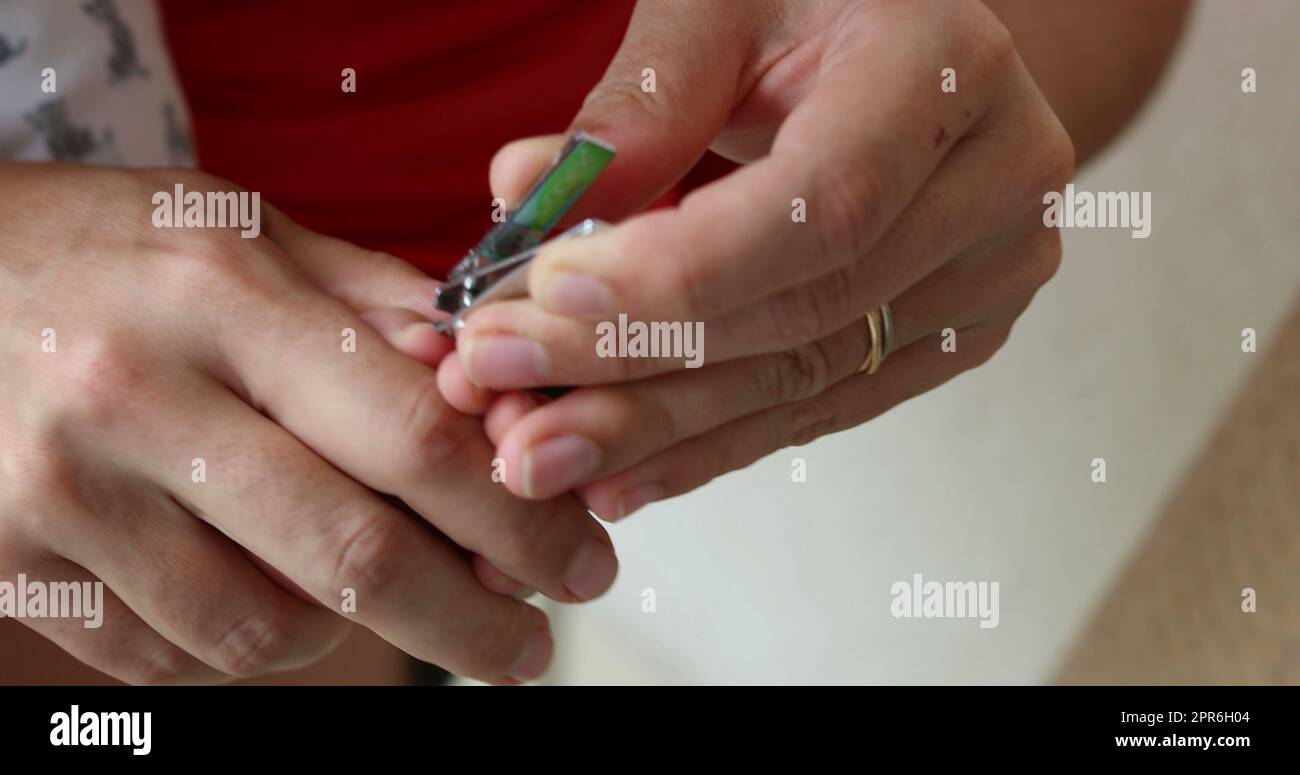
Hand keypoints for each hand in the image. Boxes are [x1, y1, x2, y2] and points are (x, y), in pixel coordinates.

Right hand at [0, 162, 615, 683]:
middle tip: (527, 642)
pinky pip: (173, 659)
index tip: (573, 559)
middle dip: (471, 621)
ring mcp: (64, 496)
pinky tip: (265, 589)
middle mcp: (137, 399)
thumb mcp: (244, 232)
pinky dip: (245, 643)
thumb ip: (376, 304)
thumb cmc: (106, 254)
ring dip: (357, 633)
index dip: (515, 517)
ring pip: (264, 633)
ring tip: (380, 593)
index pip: (409, 433)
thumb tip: (494, 382)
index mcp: (221, 297)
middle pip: (353, 556)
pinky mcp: (16, 572)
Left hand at [437, 0, 1073, 516]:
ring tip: (545, 456)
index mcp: (948, 67)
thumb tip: (527, 197)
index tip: (547, 295)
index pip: (821, 205)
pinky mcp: (956, 331)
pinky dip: (717, 443)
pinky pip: (827, 404)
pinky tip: (627, 472)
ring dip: (662, 431)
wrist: (917, 52)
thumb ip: (642, 102)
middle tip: (506, 399)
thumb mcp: (720, 5)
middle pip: (805, 311)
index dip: (680, 271)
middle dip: (637, 367)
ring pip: (809, 379)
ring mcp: (990, 270)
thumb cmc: (813, 4)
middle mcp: (997, 179)